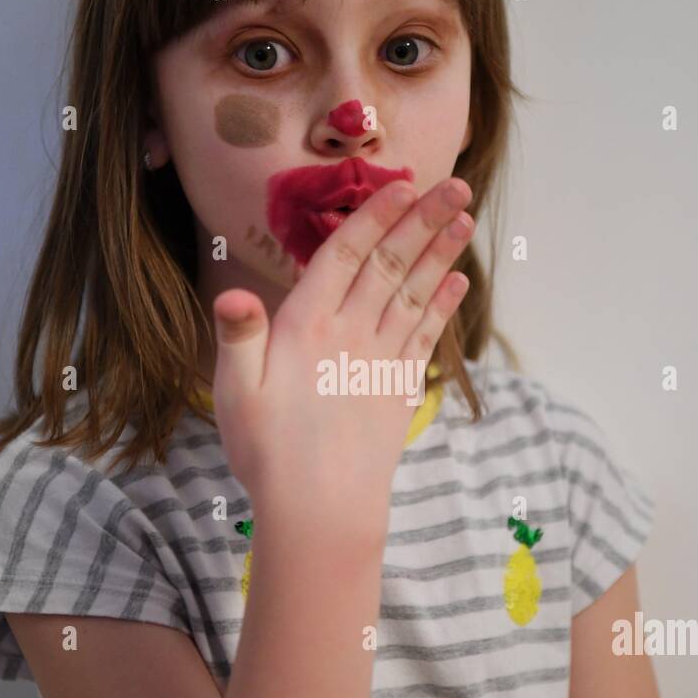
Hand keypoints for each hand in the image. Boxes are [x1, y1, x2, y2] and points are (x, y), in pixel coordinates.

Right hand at [209, 176, 473, 521]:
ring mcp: (379, 362)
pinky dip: (443, 306)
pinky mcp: (398, 390)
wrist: (321, 512)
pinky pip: (425, 337)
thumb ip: (238, 337)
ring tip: (464, 219)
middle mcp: (350, 336)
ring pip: (415, 294)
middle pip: (390, 266)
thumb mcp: (235, 393)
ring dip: (440, 253)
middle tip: (454, 185)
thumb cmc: (267, 453)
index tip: (401, 186)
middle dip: (422, 222)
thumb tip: (234, 292)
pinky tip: (458, 283)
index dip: (374, 218)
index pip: (344, 257)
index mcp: (305, 328)